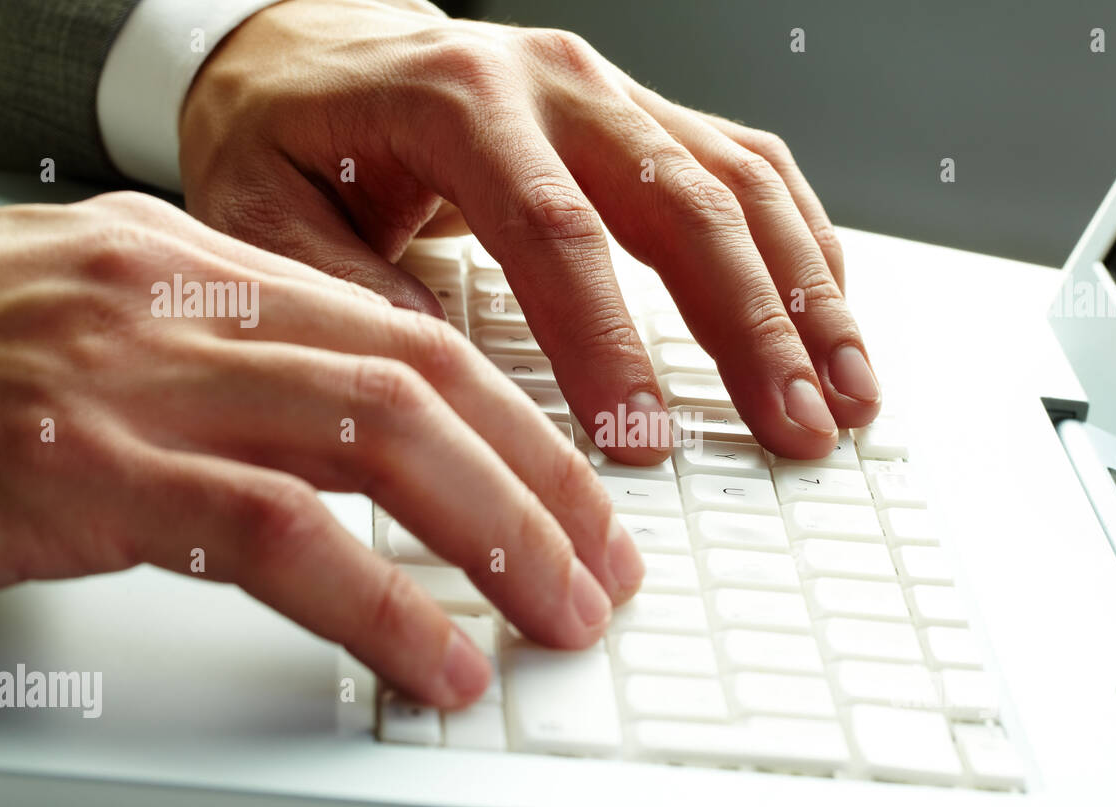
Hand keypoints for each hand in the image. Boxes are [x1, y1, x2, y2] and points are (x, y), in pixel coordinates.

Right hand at [0, 192, 642, 706]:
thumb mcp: (121, 335)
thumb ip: (248, 367)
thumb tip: (390, 435)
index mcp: (207, 265)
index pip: (418, 334)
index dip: (524, 424)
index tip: (586, 498)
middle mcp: (186, 301)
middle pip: (426, 380)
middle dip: (540, 482)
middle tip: (603, 569)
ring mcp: (138, 377)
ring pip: (380, 439)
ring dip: (496, 536)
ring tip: (559, 614)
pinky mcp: (85, 469)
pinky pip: (275, 534)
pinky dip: (381, 603)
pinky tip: (439, 660)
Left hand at [179, 0, 881, 463]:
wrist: (309, 57)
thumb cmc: (291, 140)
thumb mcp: (270, 221)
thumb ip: (355, 300)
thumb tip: (453, 396)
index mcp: (455, 103)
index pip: (557, 232)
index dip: (613, 344)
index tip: (649, 440)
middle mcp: (554, 83)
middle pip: (683, 204)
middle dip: (752, 329)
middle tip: (795, 426)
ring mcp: (611, 93)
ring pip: (739, 185)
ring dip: (804, 295)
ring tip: (845, 391)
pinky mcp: (644, 116)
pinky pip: (749, 168)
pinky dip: (801, 247)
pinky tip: (829, 315)